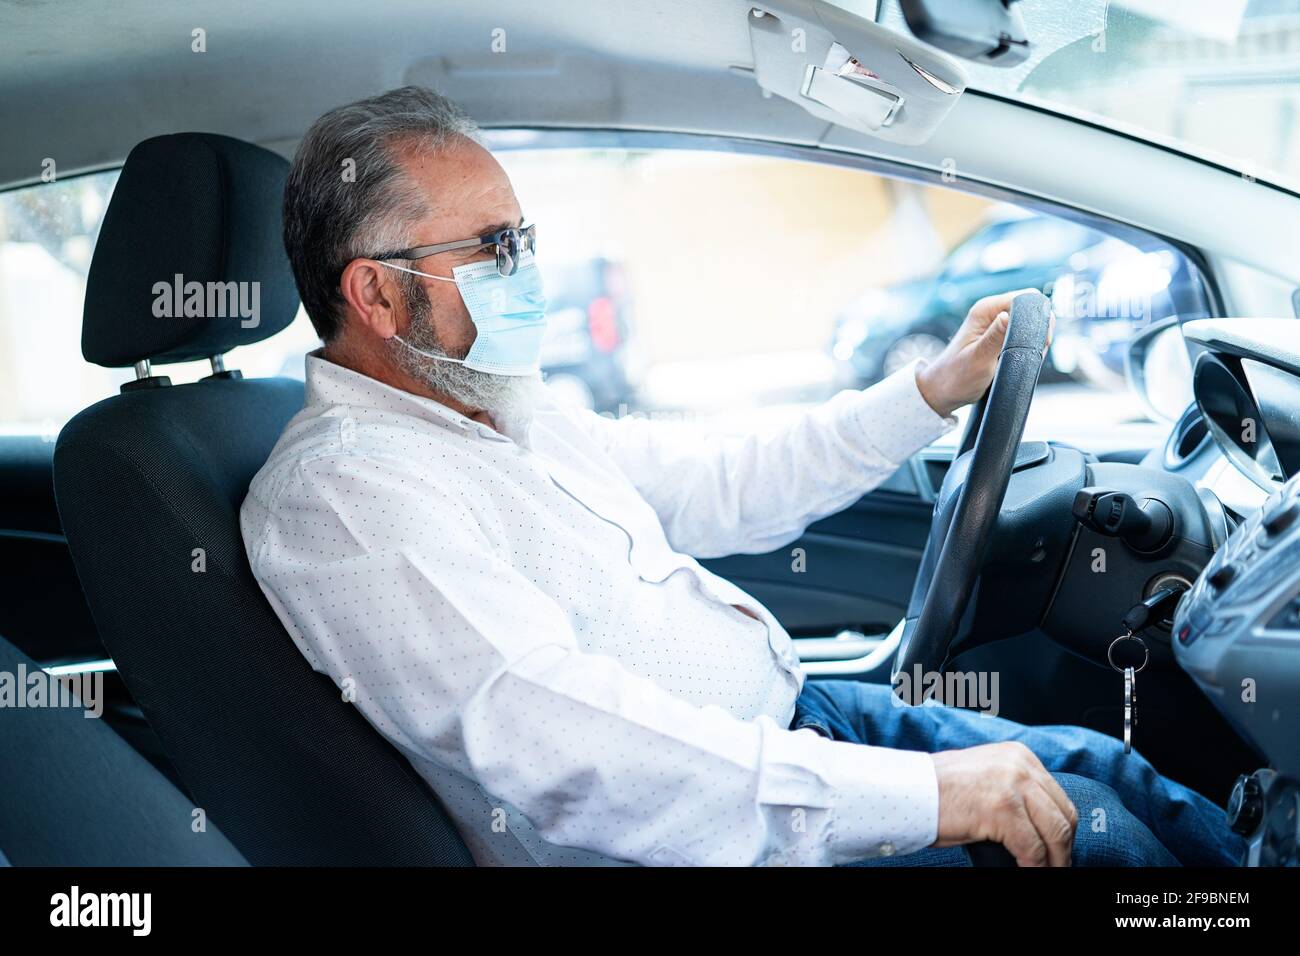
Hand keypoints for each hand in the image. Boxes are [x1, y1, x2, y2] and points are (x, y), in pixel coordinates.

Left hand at [914, 289, 1053, 417]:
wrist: (942, 391)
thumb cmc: (956, 377)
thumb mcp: (978, 359)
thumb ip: (995, 337)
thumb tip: (1009, 315)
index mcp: (985, 310)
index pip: (1024, 297)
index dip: (1037, 315)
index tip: (1041, 338)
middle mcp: (992, 313)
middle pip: (1031, 308)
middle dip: (1039, 327)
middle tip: (1036, 350)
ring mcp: (997, 324)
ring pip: (1030, 322)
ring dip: (1035, 338)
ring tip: (1028, 357)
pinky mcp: (1000, 337)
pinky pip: (1024, 334)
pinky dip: (1030, 345)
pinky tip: (1025, 358)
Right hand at [931, 742, 1077, 866]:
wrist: (907, 791)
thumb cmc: (939, 791)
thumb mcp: (986, 777)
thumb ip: (1014, 789)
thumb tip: (1039, 824)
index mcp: (1019, 755)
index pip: (1057, 797)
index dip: (1062, 830)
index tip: (1058, 851)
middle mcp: (1020, 766)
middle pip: (1063, 815)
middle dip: (1063, 848)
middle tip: (1057, 866)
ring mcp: (1012, 786)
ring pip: (1055, 833)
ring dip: (1054, 860)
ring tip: (1047, 872)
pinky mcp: (1002, 810)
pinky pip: (1032, 849)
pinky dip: (1034, 867)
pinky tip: (1027, 872)